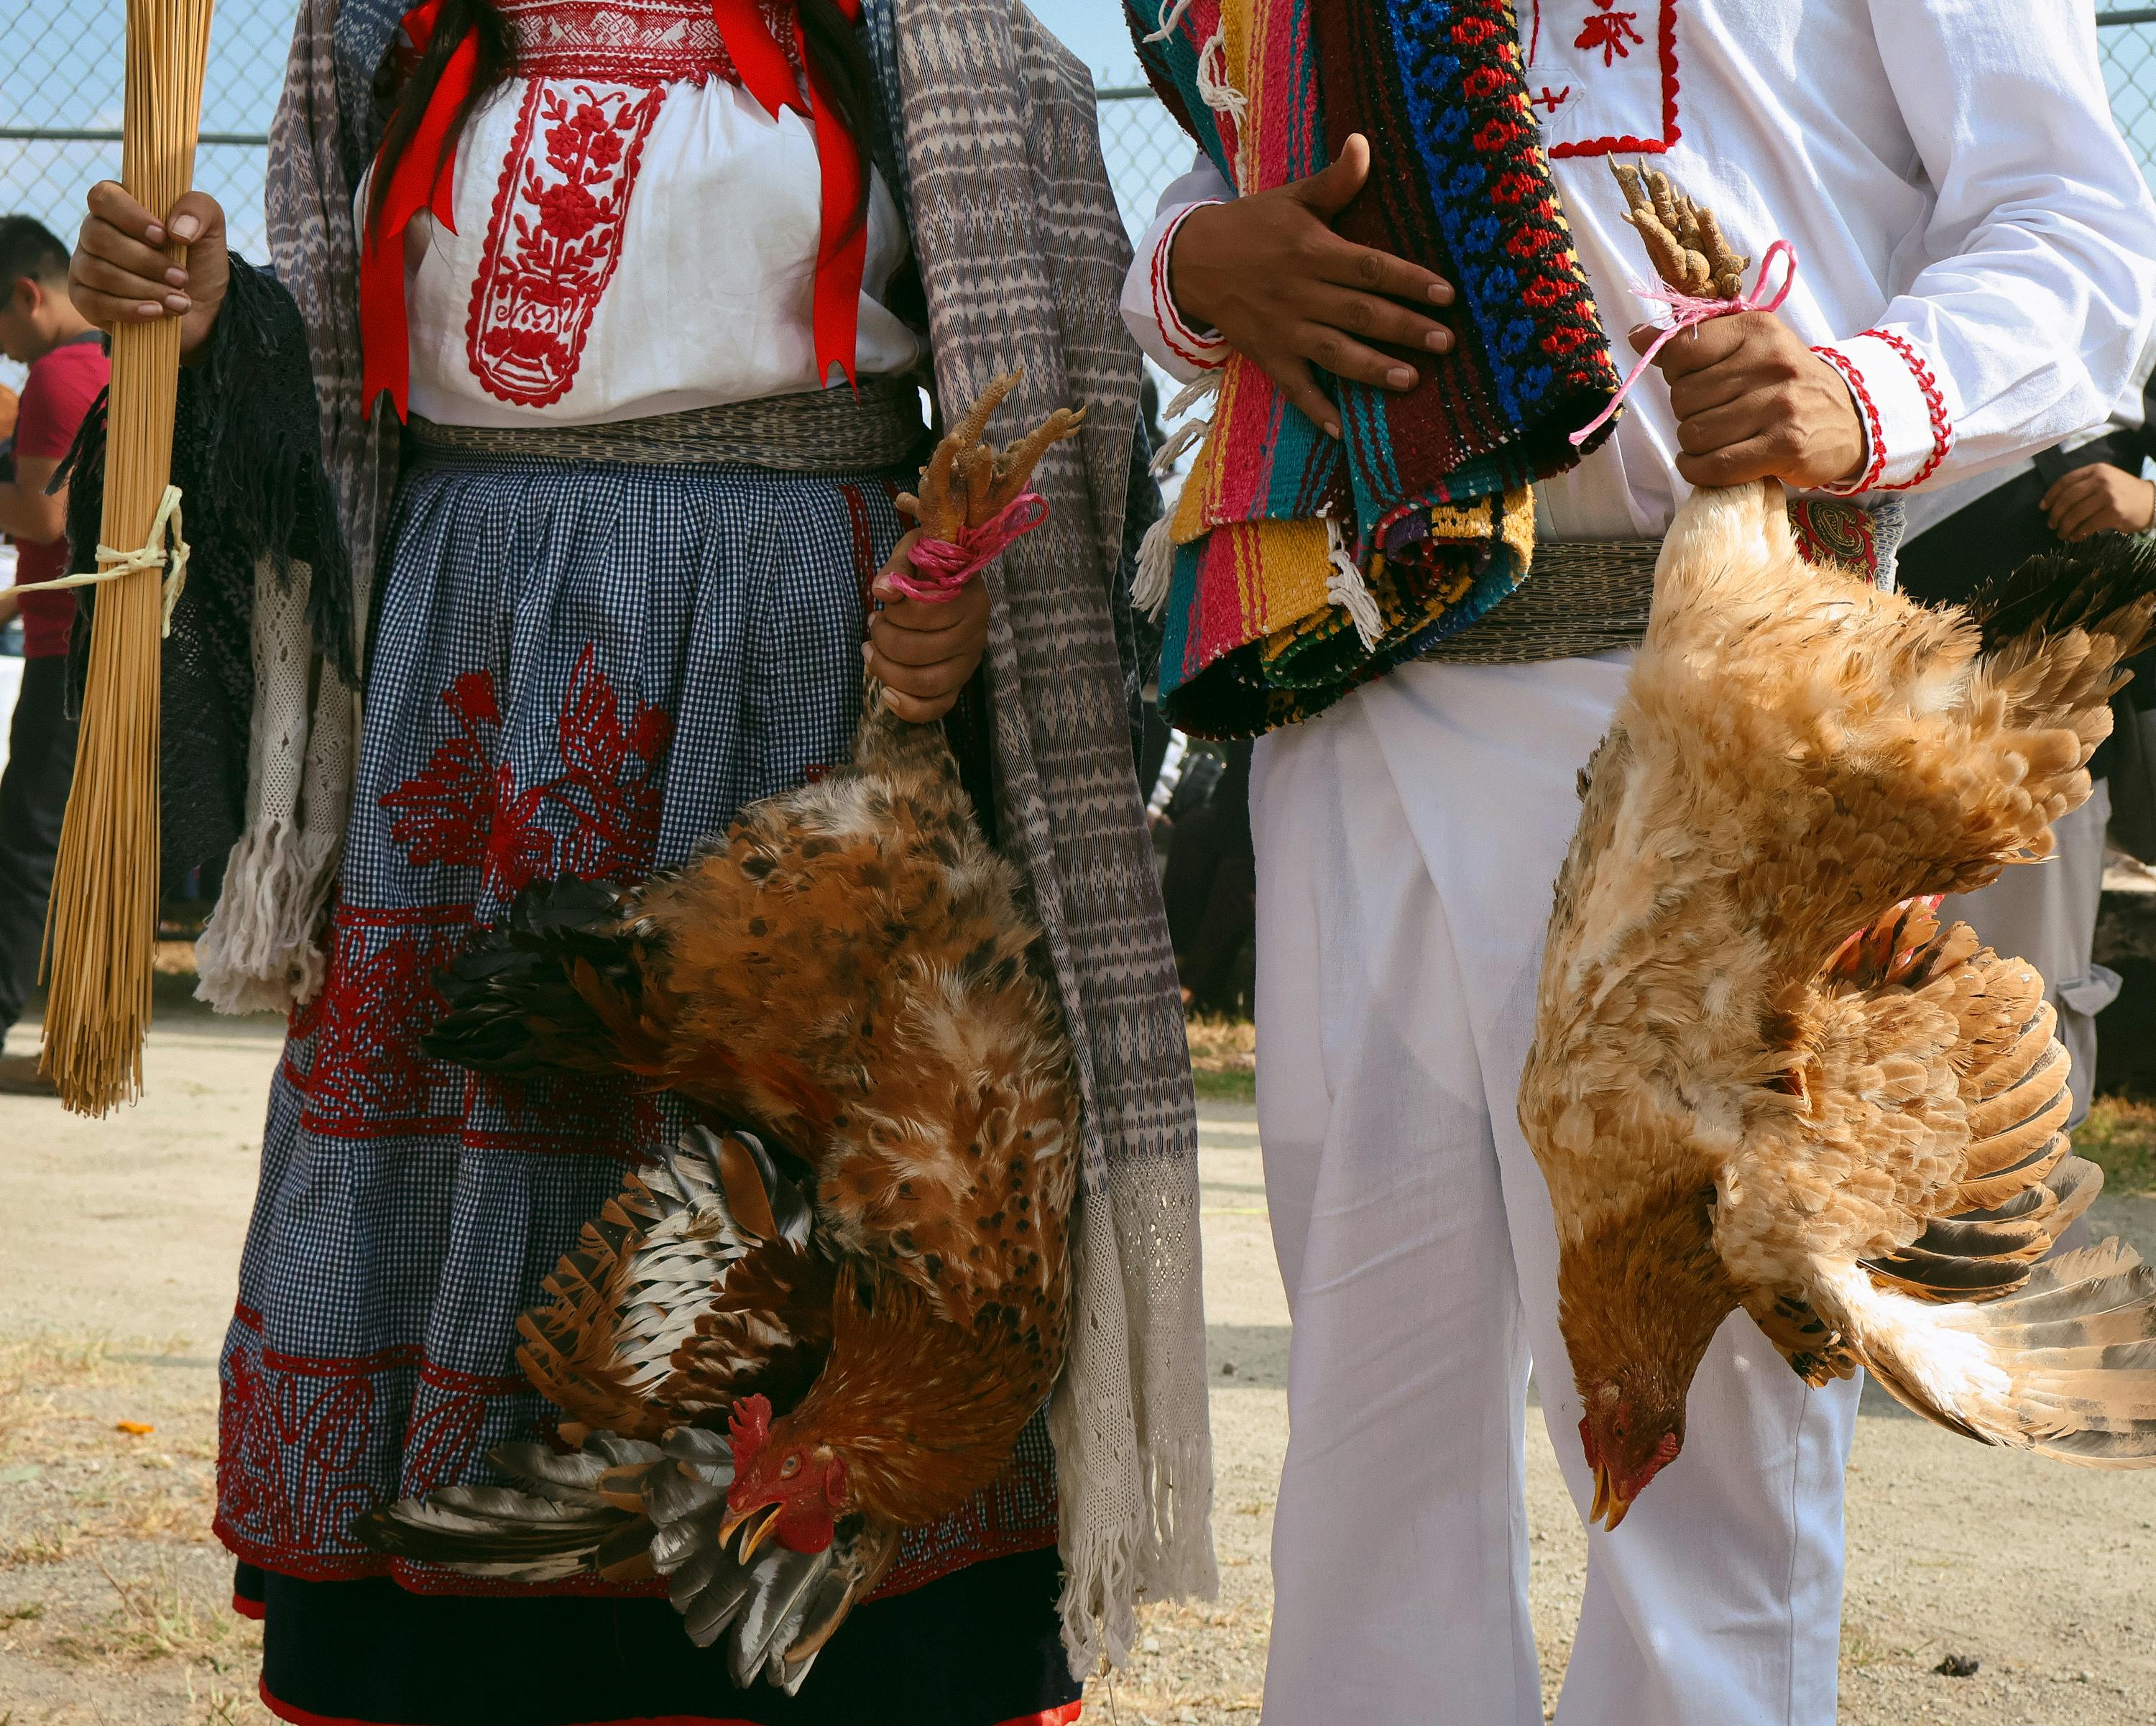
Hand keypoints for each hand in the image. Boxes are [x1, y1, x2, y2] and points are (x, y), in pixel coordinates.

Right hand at [70, 182, 229, 363]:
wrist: (203, 310)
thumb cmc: (199, 262)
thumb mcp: (211, 229)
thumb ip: (199, 209)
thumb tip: (175, 229)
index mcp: (118, 208)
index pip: (103, 197)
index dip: (130, 216)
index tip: (163, 236)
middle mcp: (94, 234)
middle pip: (98, 237)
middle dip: (145, 261)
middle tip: (182, 278)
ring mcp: (84, 267)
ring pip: (98, 272)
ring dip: (145, 289)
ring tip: (180, 302)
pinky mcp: (85, 300)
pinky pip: (93, 303)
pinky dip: (128, 309)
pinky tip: (156, 312)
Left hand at [866, 530, 990, 722]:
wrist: (954, 577)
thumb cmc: (930, 565)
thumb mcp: (915, 551)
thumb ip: (897, 567)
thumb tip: (882, 592)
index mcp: (969, 598)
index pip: (925, 614)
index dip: (896, 612)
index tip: (883, 603)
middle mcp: (975, 634)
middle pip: (921, 652)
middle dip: (884, 640)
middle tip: (874, 625)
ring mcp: (969, 662)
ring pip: (926, 683)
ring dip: (887, 671)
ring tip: (871, 651)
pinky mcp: (960, 682)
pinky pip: (938, 707)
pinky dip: (909, 708)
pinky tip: (887, 694)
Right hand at [1168, 134, 1453, 437]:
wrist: (1191, 261)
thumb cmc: (1252, 226)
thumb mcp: (1292, 198)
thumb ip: (1335, 181)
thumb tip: (1364, 142)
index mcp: (1312, 251)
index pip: (1369, 267)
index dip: (1409, 281)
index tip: (1447, 294)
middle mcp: (1300, 293)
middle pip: (1360, 312)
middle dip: (1404, 328)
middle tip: (1445, 342)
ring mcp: (1284, 328)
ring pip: (1334, 352)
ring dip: (1372, 369)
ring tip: (1409, 380)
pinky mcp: (1268, 355)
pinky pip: (1294, 387)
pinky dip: (1316, 409)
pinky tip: (1342, 430)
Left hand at [1633, 313, 1866, 490]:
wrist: (1851, 418)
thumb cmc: (1786, 383)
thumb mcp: (1748, 349)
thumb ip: (1693, 342)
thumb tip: (1636, 335)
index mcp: (1757, 330)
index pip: (1682, 349)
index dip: (1675, 372)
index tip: (1693, 379)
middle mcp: (1770, 363)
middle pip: (1683, 398)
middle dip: (1687, 412)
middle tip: (1712, 415)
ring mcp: (1780, 406)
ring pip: (1693, 434)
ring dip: (1694, 445)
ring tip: (1717, 439)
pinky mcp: (1784, 447)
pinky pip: (1714, 465)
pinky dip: (1698, 470)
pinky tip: (1707, 464)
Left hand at [2041, 462, 2155, 541]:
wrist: (2152, 501)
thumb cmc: (2123, 493)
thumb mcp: (2105, 480)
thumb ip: (2084, 485)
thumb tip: (2054, 502)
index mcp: (2096, 470)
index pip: (2065, 481)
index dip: (2050, 496)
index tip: (2043, 508)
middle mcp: (2101, 480)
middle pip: (2067, 499)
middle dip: (2055, 514)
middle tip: (2051, 524)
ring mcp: (2108, 496)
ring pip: (2075, 514)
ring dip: (2065, 527)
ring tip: (2061, 534)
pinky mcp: (2113, 512)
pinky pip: (2088, 526)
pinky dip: (2077, 534)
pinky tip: (2074, 537)